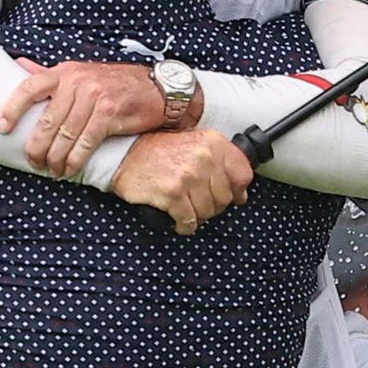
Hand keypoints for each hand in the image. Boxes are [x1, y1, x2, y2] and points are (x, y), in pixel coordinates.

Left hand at [0, 60, 168, 176]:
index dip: (12, 108)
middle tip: (32, 162)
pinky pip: (85, 143)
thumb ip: (50, 74)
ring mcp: (94, 97)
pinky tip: (69, 169)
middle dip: (36, 147)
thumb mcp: (81, 73)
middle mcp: (78, 81)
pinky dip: (75, 160)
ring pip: (65, 135)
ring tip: (51, 170)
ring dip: (55, 159)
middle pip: (46, 120)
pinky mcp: (110, 113)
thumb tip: (19, 63)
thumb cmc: (114, 84)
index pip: (30, 87)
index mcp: (66, 71)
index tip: (1, 128)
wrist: (156, 88)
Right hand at [110, 130, 252, 235]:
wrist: (125, 155)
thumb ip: (220, 164)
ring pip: (208, 212)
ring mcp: (188, 175)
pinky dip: (184, 226)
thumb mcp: (195, 145)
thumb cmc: (158, 152)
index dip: (236, 191)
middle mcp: (204, 156)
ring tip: (185, 207)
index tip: (229, 195)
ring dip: (197, 216)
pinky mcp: (173, 193)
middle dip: (212, 205)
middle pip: (225, 198)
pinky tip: (178, 219)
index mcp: (213, 142)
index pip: (243, 175)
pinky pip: (189, 221)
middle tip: (197, 201)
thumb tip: (241, 195)